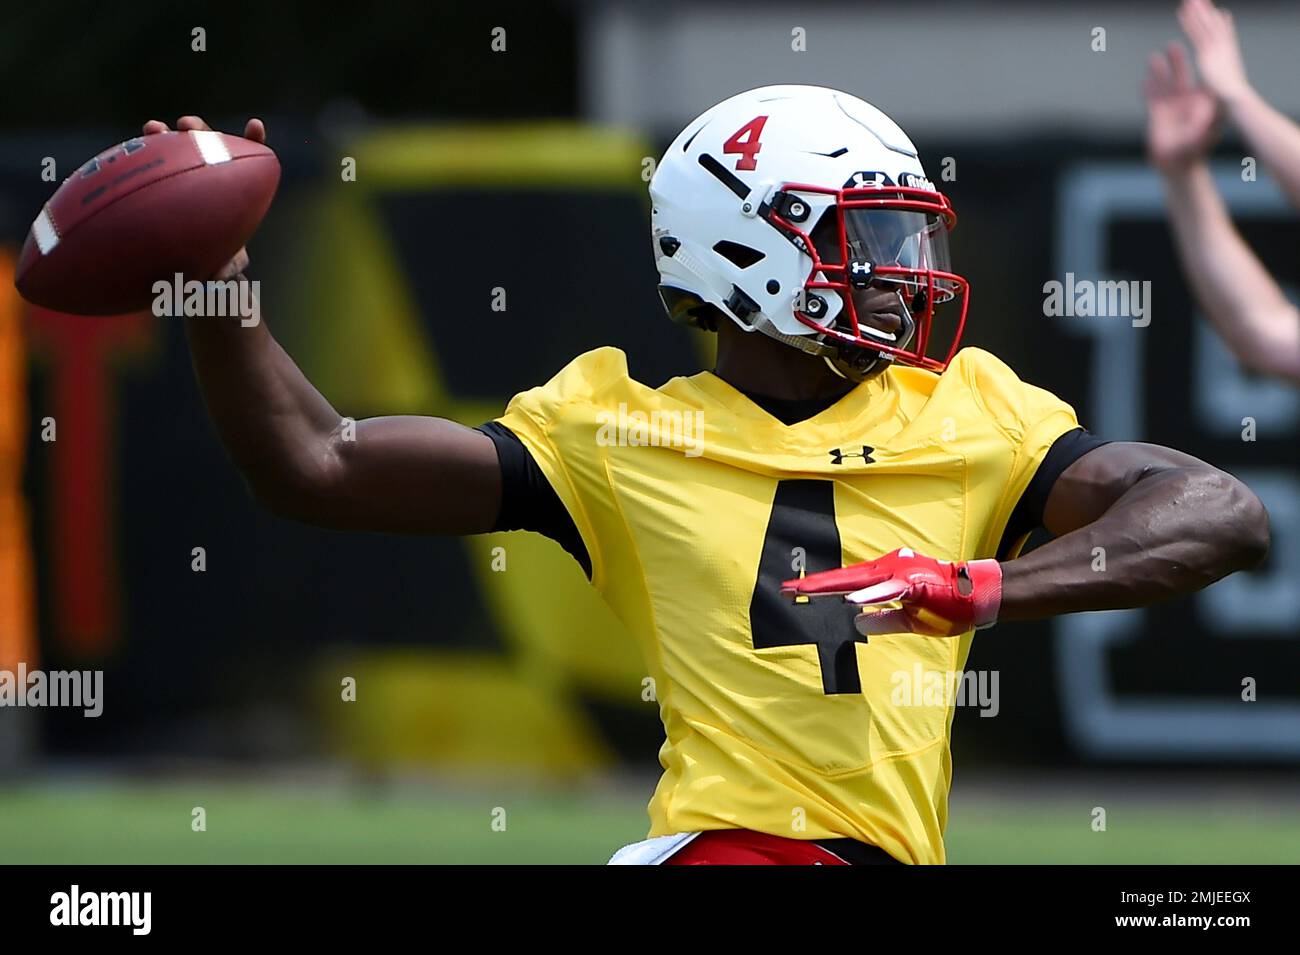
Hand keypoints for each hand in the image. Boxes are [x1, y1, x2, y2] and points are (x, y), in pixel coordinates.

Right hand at [141, 116, 266, 278]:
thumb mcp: (227, 267)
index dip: (251, 142)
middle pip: (205, 148)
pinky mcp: (153, 188)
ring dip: (163, 137)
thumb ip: (228, 268)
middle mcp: (205, 181)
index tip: (255, 127)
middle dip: (198, 131)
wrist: (189, 272)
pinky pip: (143, 170)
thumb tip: (218, 274)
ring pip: (173, 152)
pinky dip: (136, 158)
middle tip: (186, 126)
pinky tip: (123, 151)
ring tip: (153, 128)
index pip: (243, 161)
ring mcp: (178, 181)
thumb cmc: (215, 265)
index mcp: (229, 193)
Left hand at [781, 547, 1001, 636]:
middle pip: (843, 579)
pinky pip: (889, 591)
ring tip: (806, 591)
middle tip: (784, 589)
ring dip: (832, 586)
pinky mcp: (915, 585)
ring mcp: (900, 576)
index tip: (791, 591)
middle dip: (812, 585)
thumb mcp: (909, 620)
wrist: (978, 596)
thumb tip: (857, 621)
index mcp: (884, 579)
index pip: (843, 584)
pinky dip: (870, 595)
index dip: (818, 588)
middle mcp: (887, 572)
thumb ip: (884, 620)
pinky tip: (851, 600)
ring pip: (860, 581)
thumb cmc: (946, 604)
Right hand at [1144, 42, 1219, 175]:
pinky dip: (1147, 90)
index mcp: (1202, 103)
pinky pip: (1151, 98)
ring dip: (1160, 71)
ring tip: (1154, 57)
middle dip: (1178, 61)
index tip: (1199, 51)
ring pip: (1165, 84)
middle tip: (1173, 46)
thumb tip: (1205, 115)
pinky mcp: (1157, 114)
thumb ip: (1202, 126)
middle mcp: (1188, 102)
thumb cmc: (1193, 153)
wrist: (1175, 166)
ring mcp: (1172, 107)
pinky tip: (1143, 81)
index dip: (1201, 65)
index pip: (1202, 79)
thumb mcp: (1200, 138)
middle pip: (1182, 76)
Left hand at [1179, 0, 1251, 103]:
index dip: (1224, 25)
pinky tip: (1183, 10)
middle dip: (1208, 12)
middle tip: (1201, 0)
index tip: (1222, 14)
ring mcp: (1217, 48)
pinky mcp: (1206, 52)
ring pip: (1206, 24)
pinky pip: (1197, 32)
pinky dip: (1191, 20)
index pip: (1226, 36)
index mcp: (1229, 57)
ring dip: (1198, 10)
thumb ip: (1223, 84)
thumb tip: (1227, 90)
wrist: (1236, 100)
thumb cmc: (1232, 99)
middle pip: (1215, 25)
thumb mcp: (1227, 88)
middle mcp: (1225, 49)